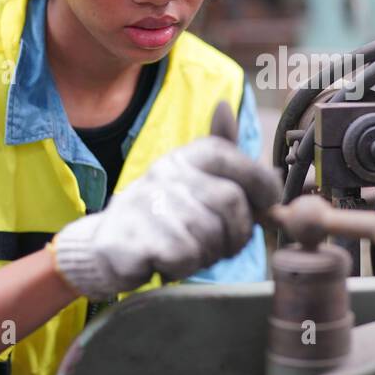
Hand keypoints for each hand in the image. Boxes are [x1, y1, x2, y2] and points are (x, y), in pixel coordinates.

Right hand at [50, 136, 279, 298]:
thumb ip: (219, 153)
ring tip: (192, 252)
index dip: (261, 184)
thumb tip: (226, 107)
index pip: (232, 158)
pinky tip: (168, 262)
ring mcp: (148, 203)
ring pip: (210, 234)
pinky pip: (185, 256)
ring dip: (210, 253)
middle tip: (226, 246)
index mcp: (184, 157)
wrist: (107, 246)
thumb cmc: (163, 216)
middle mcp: (165, 172)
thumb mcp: (192, 181)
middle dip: (238, 232)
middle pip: (230, 201)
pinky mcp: (136, 237)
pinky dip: (184, 267)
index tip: (267, 205)